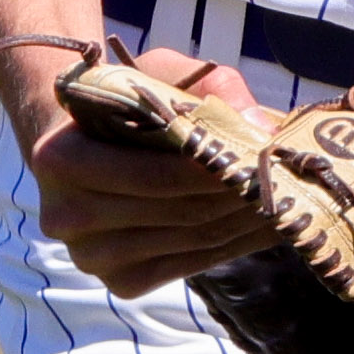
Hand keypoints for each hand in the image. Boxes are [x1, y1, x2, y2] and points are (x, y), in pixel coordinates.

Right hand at [5, 42, 276, 299]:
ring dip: (246, 222)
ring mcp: (89, 256)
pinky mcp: (117, 281)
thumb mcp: (164, 72)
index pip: (153, 174)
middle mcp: (65, 216)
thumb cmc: (128, 98)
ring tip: (294, 202)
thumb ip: (213, 89)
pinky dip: (235, 246)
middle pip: (176, 211)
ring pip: (188, 240)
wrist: (81, 138)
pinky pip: (188, 266)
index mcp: (59, 158)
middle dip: (241, 194)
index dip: (214, 169)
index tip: (266, 156)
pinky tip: (270, 228)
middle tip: (293, 180)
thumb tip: (263, 127)